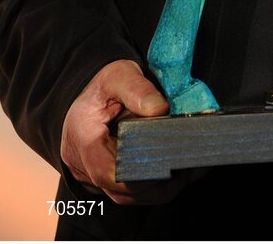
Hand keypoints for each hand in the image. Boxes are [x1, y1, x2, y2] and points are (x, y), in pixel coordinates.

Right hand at [60, 59, 194, 204]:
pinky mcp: (108, 183)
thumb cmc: (104, 87)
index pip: (106, 170)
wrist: (93, 97)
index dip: (139, 172)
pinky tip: (179, 173)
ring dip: (160, 187)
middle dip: (156, 180)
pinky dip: (156, 186)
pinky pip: (132, 193)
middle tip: (188, 164)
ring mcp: (94, 178)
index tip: (169, 162)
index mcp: (83, 137)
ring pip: (129, 196)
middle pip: (121, 189)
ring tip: (189, 168)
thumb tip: (160, 109)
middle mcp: (84, 164)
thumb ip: (137, 89)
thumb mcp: (119, 75)